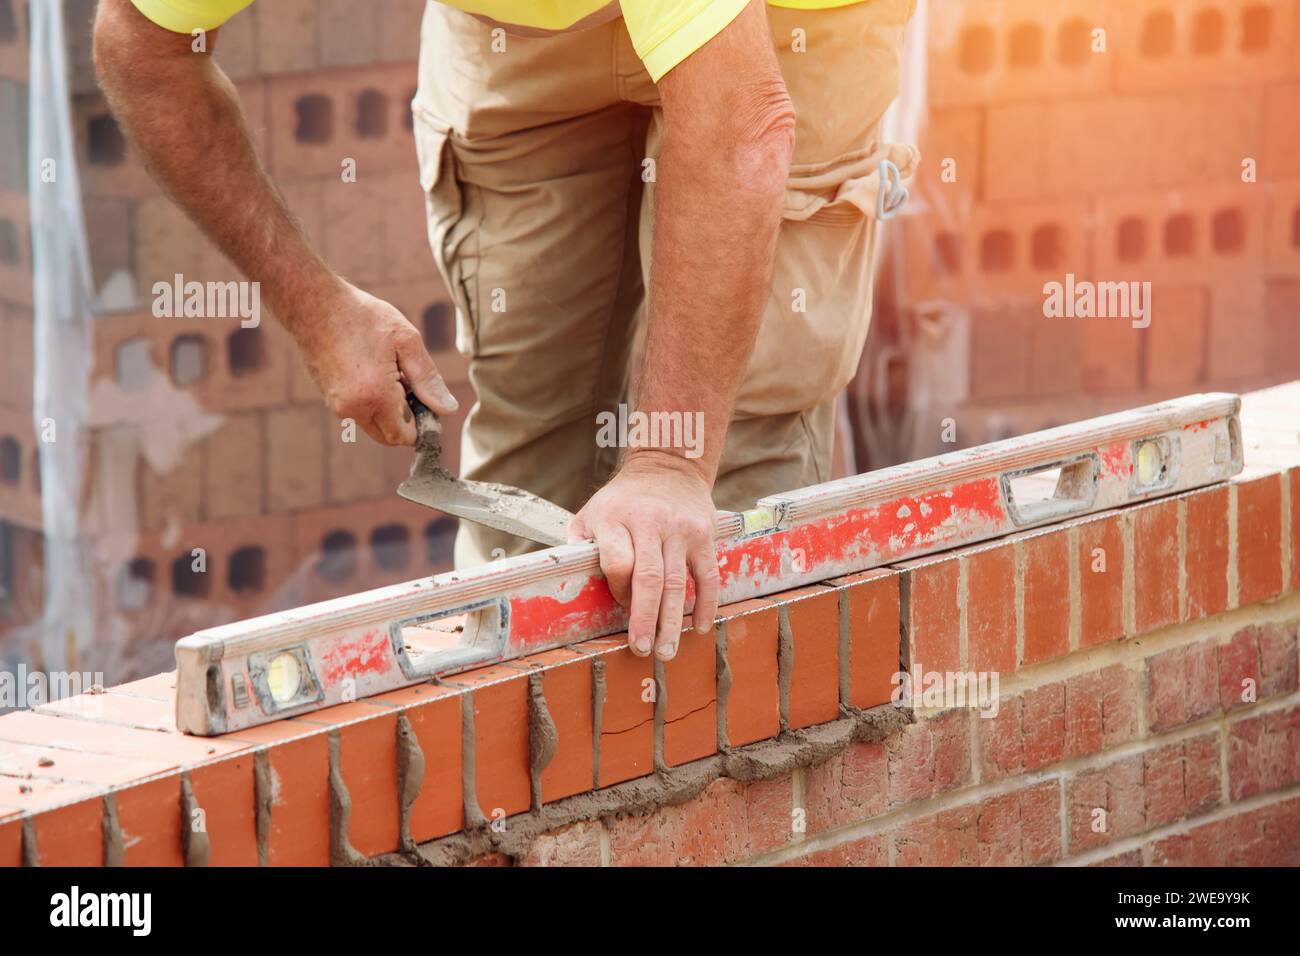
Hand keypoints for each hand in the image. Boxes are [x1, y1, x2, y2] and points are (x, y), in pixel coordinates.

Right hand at [292, 279, 458, 444]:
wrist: (312, 303)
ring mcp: (336, 405)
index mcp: (375, 396)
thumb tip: (447, 410)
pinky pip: (358, 411)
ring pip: (373, 424)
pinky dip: (371, 401)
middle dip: (406, 421)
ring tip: (392, 372)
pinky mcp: (328, 398)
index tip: (430, 405)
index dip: (422, 426)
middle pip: (388, 436)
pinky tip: (374, 371)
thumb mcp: (406, 341)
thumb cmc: (362, 317)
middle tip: (412, 387)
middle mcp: (352, 408)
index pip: (404, 436)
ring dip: (388, 410)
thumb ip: (428, 379)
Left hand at [569, 452, 720, 660]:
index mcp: (615, 517)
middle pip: (649, 578)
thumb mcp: (592, 510)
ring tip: (666, 651)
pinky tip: (699, 627)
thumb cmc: (624, 498)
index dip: (618, 590)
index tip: (620, 603)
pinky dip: (705, 604)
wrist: (668, 466)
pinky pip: (708, 575)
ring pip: (677, 583)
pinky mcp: (703, 534)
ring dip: (672, 622)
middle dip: (645, 619)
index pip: (618, 563)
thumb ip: (580, 544)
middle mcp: (649, 522)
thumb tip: (570, 582)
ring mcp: (680, 529)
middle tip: (642, 650)